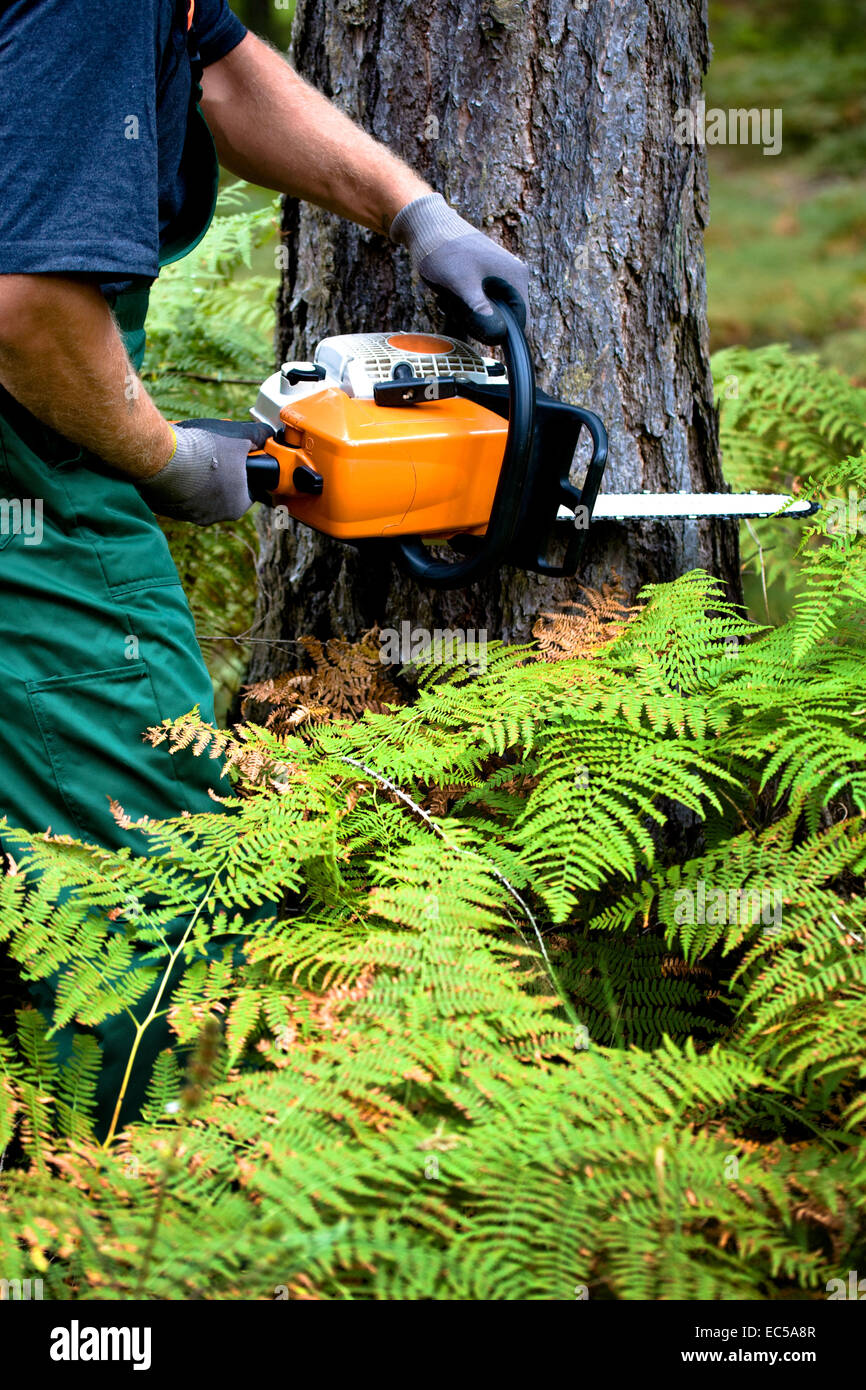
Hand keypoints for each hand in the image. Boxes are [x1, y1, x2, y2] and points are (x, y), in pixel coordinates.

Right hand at [138, 419, 273, 525]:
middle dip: (221, 473)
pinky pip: (178, 494)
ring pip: (200, 494)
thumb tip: (266, 434)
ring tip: (193, 456)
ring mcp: (189, 515)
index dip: (246, 470)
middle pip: (224, 492)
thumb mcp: (239, 436)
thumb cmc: (202, 451)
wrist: (160, 459)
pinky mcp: (168, 510)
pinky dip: (179, 481)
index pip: (250, 489)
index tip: (238, 457)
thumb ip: (258, 436)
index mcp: (237, 506)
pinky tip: (176, 464)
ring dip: (199, 477)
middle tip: (214, 452)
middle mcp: (214, 517)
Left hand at [390, 193, 529, 343]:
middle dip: (482, 321)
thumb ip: (480, 310)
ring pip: (491, 311)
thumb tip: (497, 335)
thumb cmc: (444, 250)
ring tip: (451, 300)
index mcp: (516, 277)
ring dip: (471, 313)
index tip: (478, 331)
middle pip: (506, 318)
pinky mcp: (486, 275)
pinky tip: (450, 295)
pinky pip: (482, 300)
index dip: (502, 333)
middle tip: (458, 311)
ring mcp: (500, 274)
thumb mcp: (461, 284)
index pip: (522, 322)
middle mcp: (513, 276)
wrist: (427, 225)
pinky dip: (466, 303)